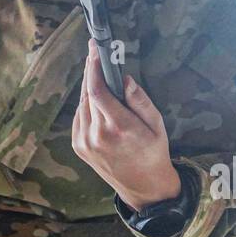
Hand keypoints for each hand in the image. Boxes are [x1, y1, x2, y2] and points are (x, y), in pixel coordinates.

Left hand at [72, 40, 180, 211]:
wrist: (143, 186)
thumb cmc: (154, 151)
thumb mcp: (157, 124)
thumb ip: (140, 100)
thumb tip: (124, 79)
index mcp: (119, 128)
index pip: (98, 91)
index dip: (94, 68)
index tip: (94, 51)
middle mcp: (97, 135)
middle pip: (87, 93)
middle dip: (90, 71)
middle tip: (93, 52)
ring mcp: (84, 142)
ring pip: (82, 104)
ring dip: (88, 86)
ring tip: (96, 70)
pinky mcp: (79, 146)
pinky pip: (79, 116)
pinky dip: (86, 103)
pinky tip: (96, 97)